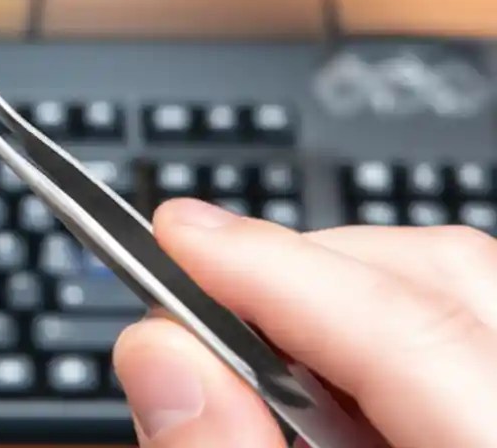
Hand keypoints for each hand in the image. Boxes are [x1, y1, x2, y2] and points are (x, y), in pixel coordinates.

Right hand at [112, 199, 496, 447]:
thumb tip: (161, 355)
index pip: (414, 328)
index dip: (276, 272)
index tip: (172, 239)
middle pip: (440, 277)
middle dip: (298, 275)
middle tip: (191, 308)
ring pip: (456, 282)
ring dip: (334, 298)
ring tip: (251, 360)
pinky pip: (466, 323)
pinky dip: (375, 333)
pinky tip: (320, 389)